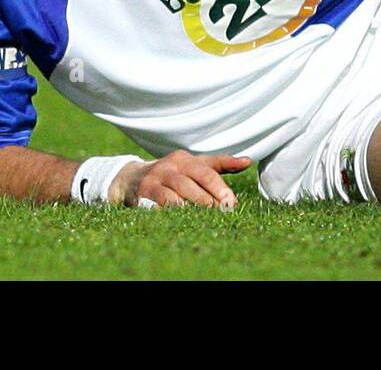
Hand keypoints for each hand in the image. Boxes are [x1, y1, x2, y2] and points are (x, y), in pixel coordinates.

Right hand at [110, 151, 252, 208]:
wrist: (132, 178)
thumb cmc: (173, 173)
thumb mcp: (195, 165)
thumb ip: (221, 164)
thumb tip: (248, 161)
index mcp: (184, 159)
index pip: (206, 173)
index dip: (220, 189)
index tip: (232, 204)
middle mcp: (169, 167)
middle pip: (192, 186)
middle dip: (208, 202)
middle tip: (221, 214)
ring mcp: (154, 181)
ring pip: (175, 198)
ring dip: (190, 210)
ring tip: (204, 220)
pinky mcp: (142, 196)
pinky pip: (159, 207)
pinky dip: (171, 214)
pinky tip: (182, 221)